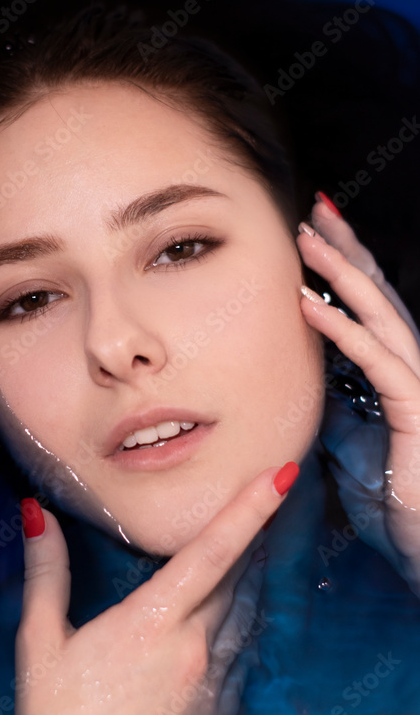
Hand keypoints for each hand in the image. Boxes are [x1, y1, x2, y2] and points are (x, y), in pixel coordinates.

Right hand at [10, 466, 295, 714]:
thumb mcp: (40, 640)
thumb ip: (46, 572)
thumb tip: (36, 514)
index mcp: (152, 620)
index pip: (212, 551)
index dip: (249, 508)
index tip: (282, 476)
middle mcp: (194, 646)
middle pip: (235, 579)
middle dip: (246, 542)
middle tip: (255, 508)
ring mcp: (213, 684)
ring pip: (243, 617)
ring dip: (243, 585)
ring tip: (240, 562)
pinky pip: (241, 660)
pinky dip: (237, 634)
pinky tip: (223, 629)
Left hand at [297, 194, 419, 593]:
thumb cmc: (396, 503)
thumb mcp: (352, 445)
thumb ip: (339, 407)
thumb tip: (314, 381)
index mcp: (398, 375)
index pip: (371, 309)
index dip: (346, 269)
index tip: (314, 234)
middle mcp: (413, 371)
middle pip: (380, 297)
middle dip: (348, 251)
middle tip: (315, 211)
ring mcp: (419, 388)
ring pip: (380, 316)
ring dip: (340, 276)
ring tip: (307, 240)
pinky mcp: (417, 413)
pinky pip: (376, 362)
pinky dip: (341, 331)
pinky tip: (308, 305)